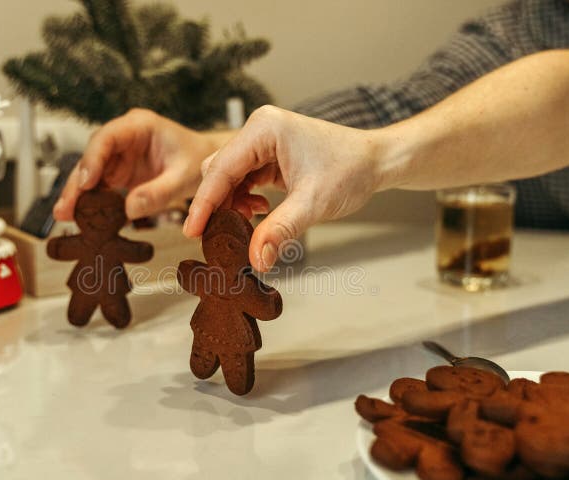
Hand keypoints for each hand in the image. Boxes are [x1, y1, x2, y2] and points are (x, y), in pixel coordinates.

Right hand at [53, 108, 232, 220]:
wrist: (204, 164)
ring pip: (90, 172)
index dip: (93, 159)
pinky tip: (79, 217)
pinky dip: (89, 201)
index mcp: (140, 126)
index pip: (107, 137)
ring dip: (77, 194)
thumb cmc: (196, 161)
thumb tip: (129, 209)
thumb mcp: (184, 177)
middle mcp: (124, 137)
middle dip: (77, 182)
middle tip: (65, 208)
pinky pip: (99, 185)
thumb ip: (159, 192)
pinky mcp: (118, 172)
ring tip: (65, 216)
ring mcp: (118, 155)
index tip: (86, 183)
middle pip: (92, 156)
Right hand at [183, 105, 384, 271]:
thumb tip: (256, 260)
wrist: (376, 161)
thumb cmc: (351, 170)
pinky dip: (243, 200)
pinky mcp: (268, 154)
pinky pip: (243, 179)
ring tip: (241, 229)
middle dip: (216, 205)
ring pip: (228, 177)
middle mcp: (259, 130)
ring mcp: (263, 141)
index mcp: (264, 130)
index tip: (192, 232)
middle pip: (219, 171)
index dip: (204, 203)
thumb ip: (280, 230)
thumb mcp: (313, 204)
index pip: (221, 169)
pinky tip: (257, 214)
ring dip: (230, 204)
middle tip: (215, 239)